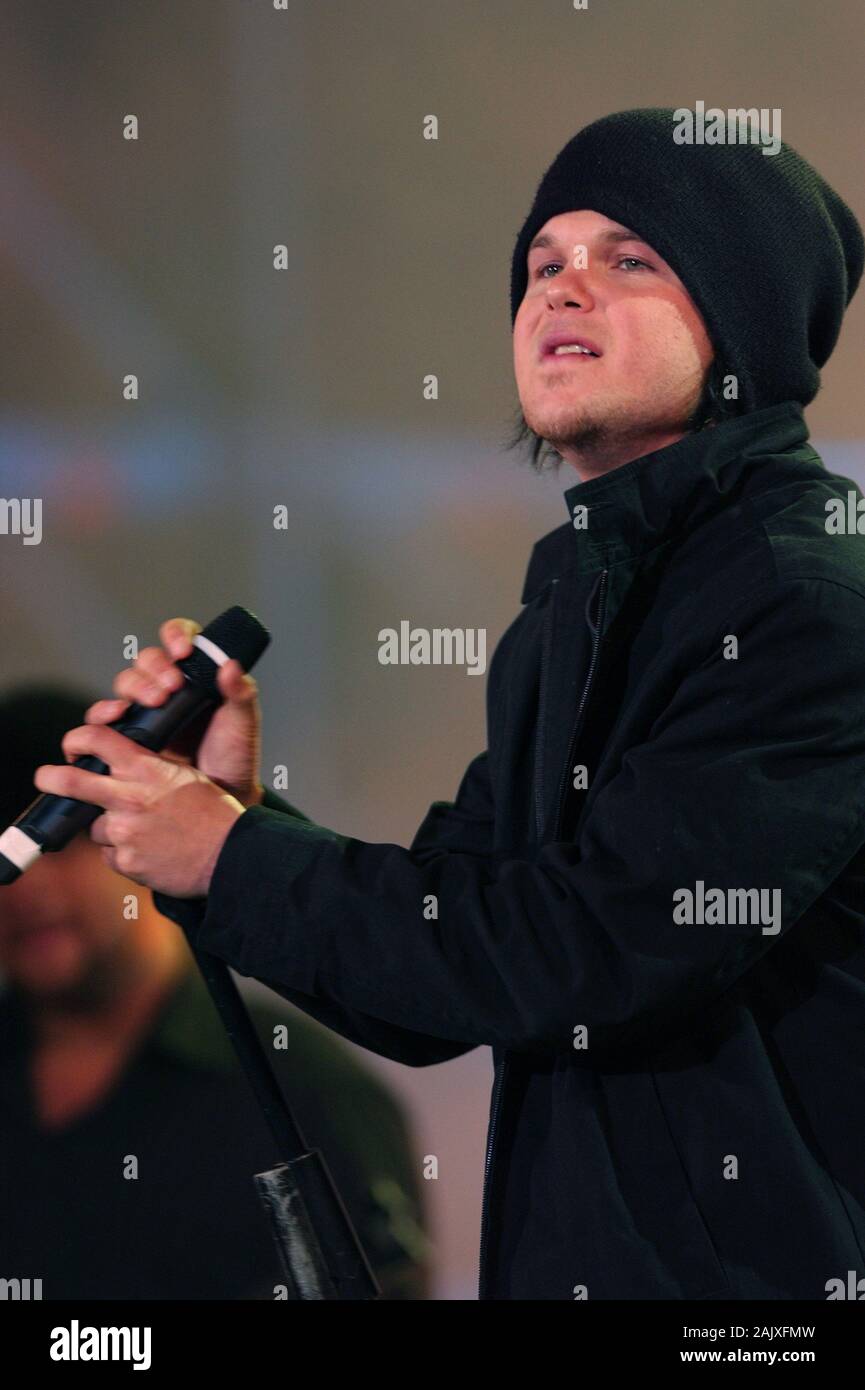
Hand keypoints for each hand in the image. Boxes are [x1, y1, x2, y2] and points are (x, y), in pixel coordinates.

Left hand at [34, 725, 245, 897]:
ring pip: (95, 826)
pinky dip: (124, 854)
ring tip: (143, 831)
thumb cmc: (214, 814)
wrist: (231, 855)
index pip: (96, 738)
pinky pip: (112, 856)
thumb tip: (121, 768)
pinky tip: (150, 851)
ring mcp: (124, 831)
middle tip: (46, 777)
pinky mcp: (126, 861)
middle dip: (51, 777)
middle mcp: (129, 797)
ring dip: (110, 828)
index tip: (74, 744)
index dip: (79, 738)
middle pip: (70, 781)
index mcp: (146, 769)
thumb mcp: (184, 775)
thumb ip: (148, 770)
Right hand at [83, 617, 263, 808]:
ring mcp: (146, 710)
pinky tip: (114, 716)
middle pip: (147, 660)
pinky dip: (104, 712)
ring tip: (151, 703)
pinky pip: (106, 716)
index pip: (180, 640)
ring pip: (126, 683)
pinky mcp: (128, 735)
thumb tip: (231, 666)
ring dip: (133, 687)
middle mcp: (168, 688)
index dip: (176, 636)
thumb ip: (241, 695)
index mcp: (197, 676)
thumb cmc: (234, 757)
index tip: (184, 650)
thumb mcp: (243, 724)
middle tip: (171, 687)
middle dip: (155, 668)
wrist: (219, 797)